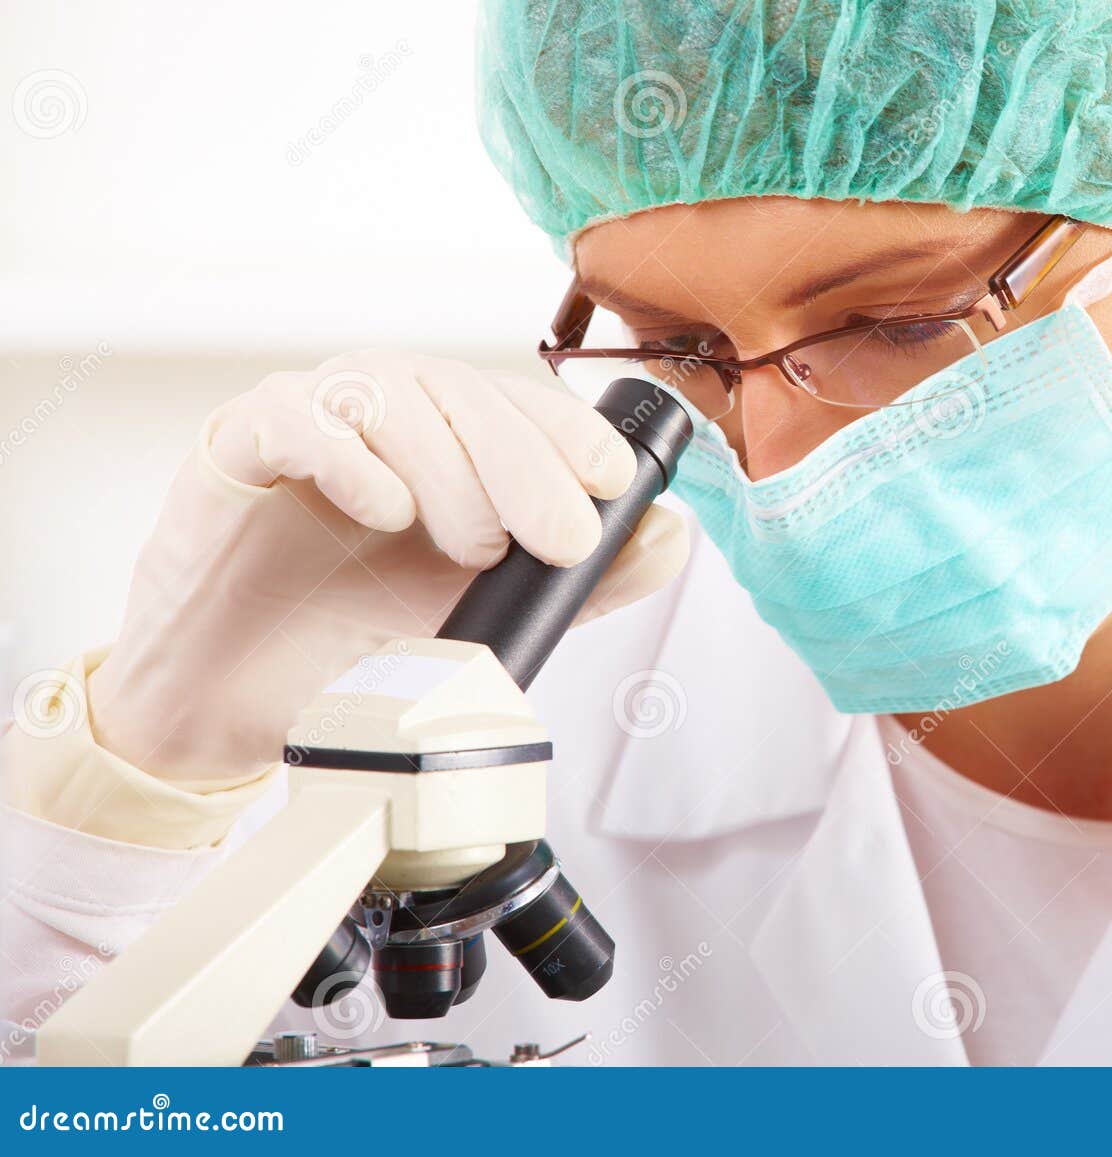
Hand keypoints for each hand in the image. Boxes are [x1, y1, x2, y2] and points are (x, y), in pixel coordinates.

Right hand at [86, 351, 687, 783]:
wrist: (231, 705)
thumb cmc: (351, 650)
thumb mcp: (482, 624)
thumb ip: (576, 588)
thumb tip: (670, 539)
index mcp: (444, 447)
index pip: (518, 403)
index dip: (572, 431)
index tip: (614, 484)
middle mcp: (379, 419)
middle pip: (464, 392)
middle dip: (527, 462)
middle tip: (558, 538)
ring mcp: (307, 424)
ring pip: (390, 391)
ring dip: (450, 466)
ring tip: (474, 548)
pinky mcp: (235, 447)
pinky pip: (296, 415)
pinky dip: (351, 456)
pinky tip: (385, 510)